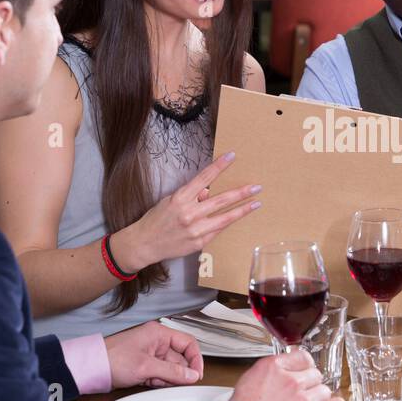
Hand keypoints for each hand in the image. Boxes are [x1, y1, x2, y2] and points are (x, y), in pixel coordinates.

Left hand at [104, 321, 203, 389]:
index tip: (197, 376)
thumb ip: (173, 371)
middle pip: (180, 358)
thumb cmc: (114, 360)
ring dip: (167, 379)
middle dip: (179, 373)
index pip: (188, 343)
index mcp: (159, 334)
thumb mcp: (147, 367)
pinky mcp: (145, 365)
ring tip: (154, 382)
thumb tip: (193, 376)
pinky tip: (148, 384)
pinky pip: (160, 374)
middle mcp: (157, 342)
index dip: (195, 359)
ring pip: (171, 368)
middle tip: (176, 385)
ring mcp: (151, 354)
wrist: (91, 369)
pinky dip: (158, 381)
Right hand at [113, 151, 261, 272]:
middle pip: (220, 200)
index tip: (231, 156)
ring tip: (256, 203)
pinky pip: (218, 231)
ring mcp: (195, 229)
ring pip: (225, 218)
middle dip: (241, 193)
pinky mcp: (199, 242)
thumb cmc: (156, 219)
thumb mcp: (170, 201)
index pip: (204, 178)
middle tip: (257, 187)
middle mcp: (189, 213)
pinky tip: (238, 217)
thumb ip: (191, 196)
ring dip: (242, 210)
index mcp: (180, 198)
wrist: (144, 244)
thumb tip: (208, 191)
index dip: (219, 166)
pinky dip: (227, 223)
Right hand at [230, 349, 345, 400]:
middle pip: (314, 374)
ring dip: (317, 399)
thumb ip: (272, 372)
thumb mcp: (250, 380)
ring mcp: (304, 399)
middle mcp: (291, 380)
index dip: (302, 368)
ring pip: (324, 391)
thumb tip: (286, 371)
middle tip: (297, 398)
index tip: (302, 374)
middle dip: (308, 385)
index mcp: (273, 367)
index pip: (302, 357)